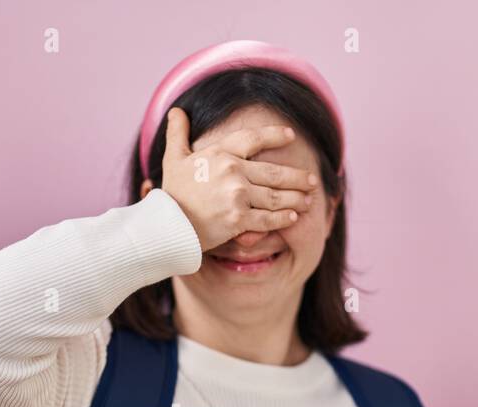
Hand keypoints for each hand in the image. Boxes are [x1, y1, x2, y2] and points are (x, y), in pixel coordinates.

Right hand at [159, 107, 317, 252]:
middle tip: (312, 180)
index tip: (290, 136)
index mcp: (220, 153)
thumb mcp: (173, 158)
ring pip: (276, 196)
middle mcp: (233, 171)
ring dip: (296, 198)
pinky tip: (294, 217)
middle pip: (274, 172)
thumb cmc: (171, 193)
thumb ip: (178, 134)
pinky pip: (267, 218)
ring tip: (308, 200)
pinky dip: (283, 218)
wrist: (166, 224)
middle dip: (297, 177)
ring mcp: (237, 196)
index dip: (274, 136)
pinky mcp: (238, 220)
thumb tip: (177, 111)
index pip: (253, 139)